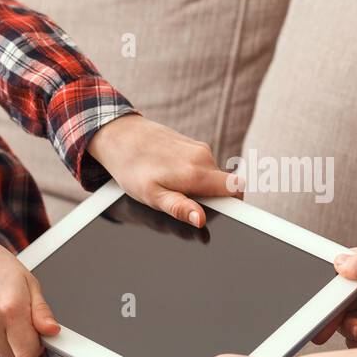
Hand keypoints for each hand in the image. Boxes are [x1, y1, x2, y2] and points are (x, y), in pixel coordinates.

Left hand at [86, 114, 239, 226]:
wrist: (119, 136)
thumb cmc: (132, 168)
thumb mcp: (152, 196)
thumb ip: (180, 208)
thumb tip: (201, 220)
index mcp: (196, 173)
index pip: (237, 189)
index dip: (235, 204)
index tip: (223, 213)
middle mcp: (203, 157)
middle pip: (225, 185)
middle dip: (212, 198)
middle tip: (183, 201)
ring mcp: (199, 148)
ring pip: (213, 176)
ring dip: (199, 186)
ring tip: (171, 185)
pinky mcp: (193, 144)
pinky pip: (203, 166)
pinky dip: (193, 174)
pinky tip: (170, 173)